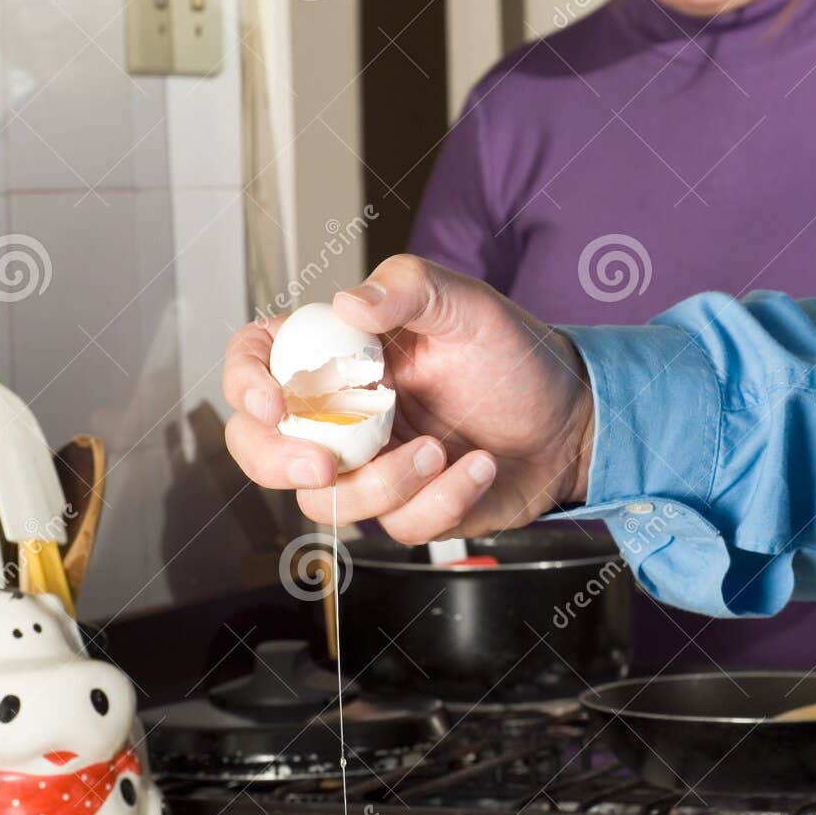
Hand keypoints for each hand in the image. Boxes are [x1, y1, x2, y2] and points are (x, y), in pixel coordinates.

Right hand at [223, 255, 594, 542]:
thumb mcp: (466, 303)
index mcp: (336, 354)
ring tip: (441, 448)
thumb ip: (408, 288)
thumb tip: (347, 302)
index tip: (273, 403)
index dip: (244, 383)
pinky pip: (398, 526)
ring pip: (326, 502)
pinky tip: (479, 467)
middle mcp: (339, 414)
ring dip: (383, 483)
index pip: (257, 360)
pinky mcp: (407, 510)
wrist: (571, 418)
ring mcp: (368, 467)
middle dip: (279, 462)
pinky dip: (442, 500)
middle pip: (260, 449)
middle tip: (325, 463)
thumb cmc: (512, 355)